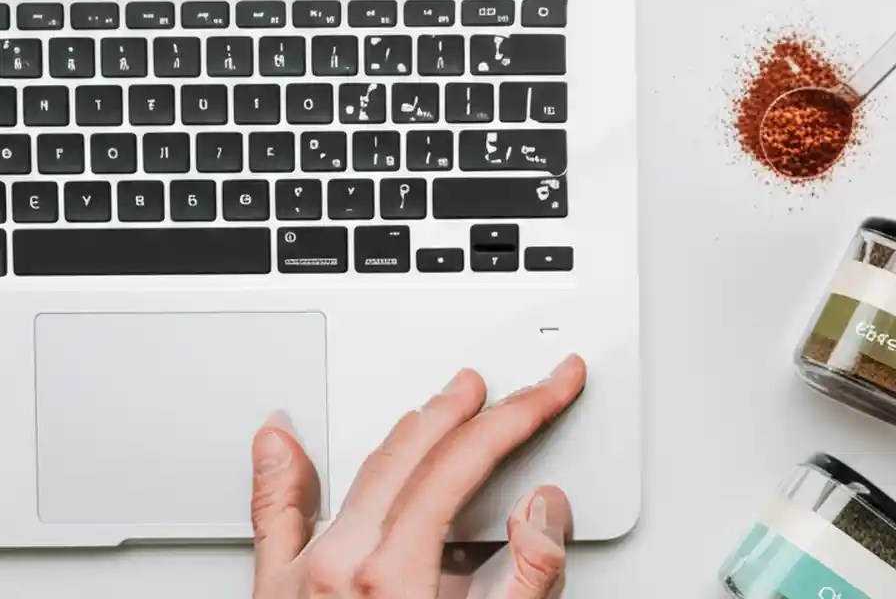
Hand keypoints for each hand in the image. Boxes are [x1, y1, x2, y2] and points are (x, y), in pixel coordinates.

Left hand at [249, 355, 586, 598]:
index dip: (522, 412)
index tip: (554, 386)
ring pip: (361, 473)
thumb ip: (528, 579)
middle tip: (516, 386)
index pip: (467, 461)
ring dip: (413, 432)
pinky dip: (279, 472)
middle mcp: (339, 566)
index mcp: (390, 575)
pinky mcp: (275, 593)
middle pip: (414, 452)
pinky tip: (278, 438)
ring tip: (445, 409)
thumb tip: (543, 508)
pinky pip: (272, 519)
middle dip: (473, 408)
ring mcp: (300, 578)